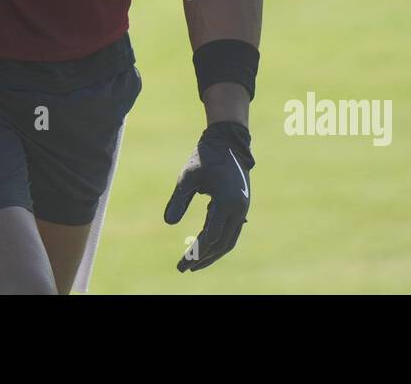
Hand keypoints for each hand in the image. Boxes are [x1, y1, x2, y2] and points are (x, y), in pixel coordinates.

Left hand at [163, 121, 253, 271]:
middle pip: (222, 244)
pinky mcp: (240, 206)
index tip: (182, 264)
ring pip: (229, 240)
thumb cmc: (205, 156)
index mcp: (227, 201)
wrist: (227, 141)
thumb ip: (178, 199)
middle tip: (184, 269)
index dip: (196, 252)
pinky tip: (204, 248)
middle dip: (203, 258)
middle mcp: (238, 209)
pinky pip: (231, 231)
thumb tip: (168, 222)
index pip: (211, 236)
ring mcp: (242, 208)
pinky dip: (218, 242)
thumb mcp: (188, 176)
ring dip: (212, 254)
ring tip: (194, 265)